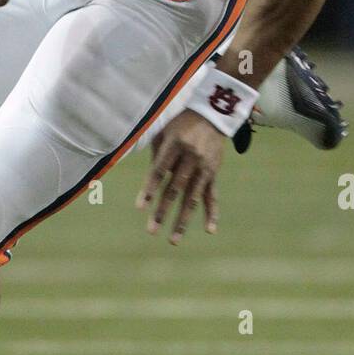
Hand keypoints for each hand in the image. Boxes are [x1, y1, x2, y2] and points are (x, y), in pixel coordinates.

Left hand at [135, 109, 224, 243]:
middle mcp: (191, 157)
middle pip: (174, 189)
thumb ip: (155, 154)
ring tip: (173, 240)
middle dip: (162, 211)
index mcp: (175, 144)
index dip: (149, 189)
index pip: (159, 171)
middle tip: (151, 231)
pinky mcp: (213, 173)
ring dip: (182, 220)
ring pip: (192, 198)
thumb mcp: (164, 131)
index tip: (140, 207)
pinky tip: (209, 230)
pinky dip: (212, 213)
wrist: (212, 114)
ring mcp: (204, 167)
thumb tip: (145, 181)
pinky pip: (212, 196)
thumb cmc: (180, 123)